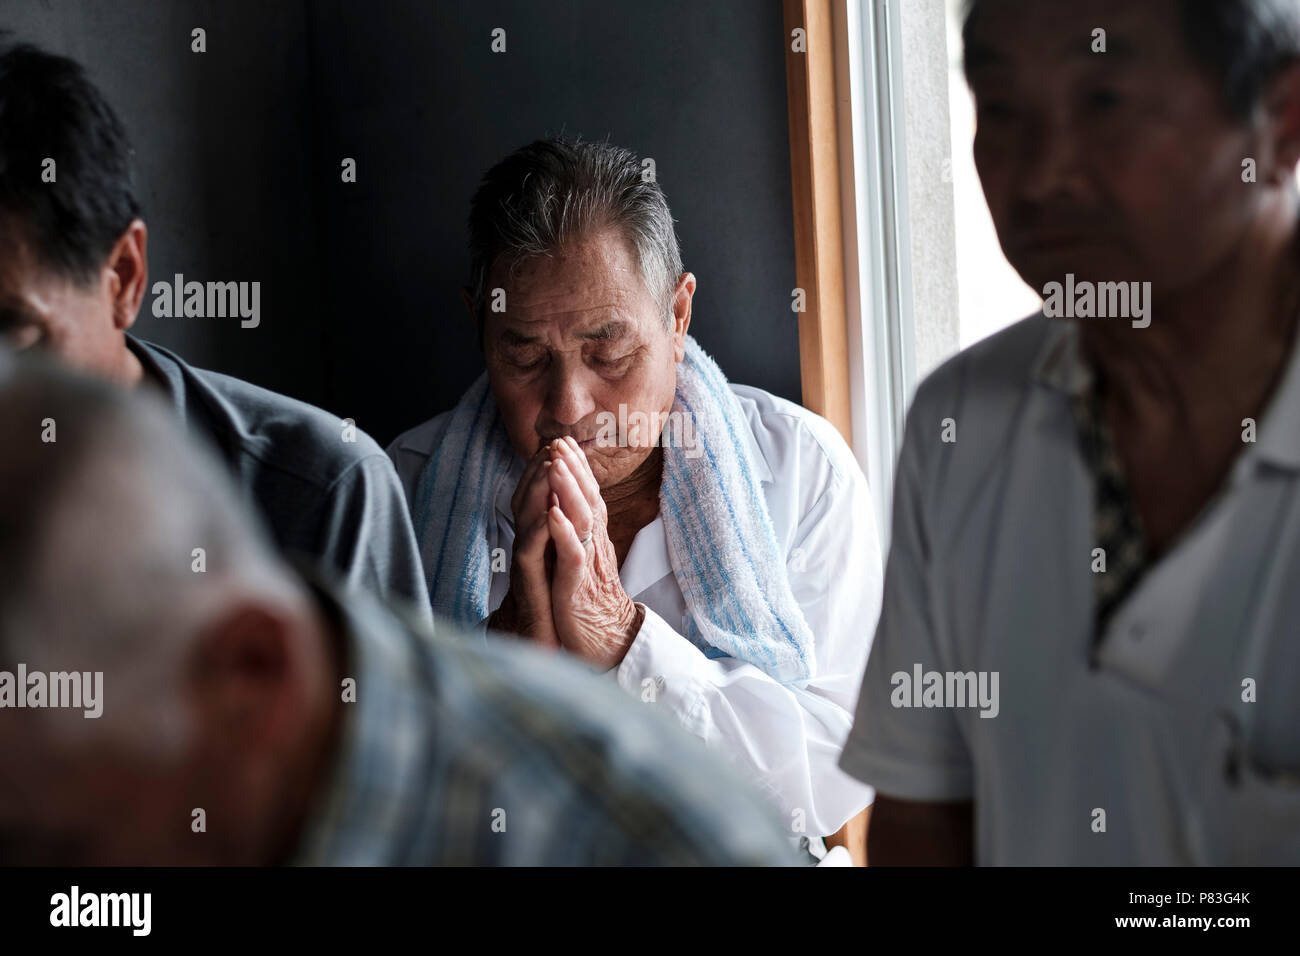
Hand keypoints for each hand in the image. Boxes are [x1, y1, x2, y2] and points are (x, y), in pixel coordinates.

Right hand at [489, 445, 559, 648]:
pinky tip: (551, 511)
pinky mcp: (528, 581)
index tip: (562, 443)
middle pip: (527, 499)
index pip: (539, 496)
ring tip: (549, 463)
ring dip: (537, 489)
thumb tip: (571, 511)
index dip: (547, 469)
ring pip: (526, 517)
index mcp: (539, 540)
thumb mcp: (563, 564)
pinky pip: (532, 549)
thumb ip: (564, 537)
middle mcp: (528, 546)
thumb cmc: (557, 606)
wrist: (546, 646)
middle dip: (539, 469)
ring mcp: (525, 562)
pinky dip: (541, 528)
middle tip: (553, 444)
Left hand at [545, 436, 643, 669]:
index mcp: (594, 540)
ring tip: (556, 463)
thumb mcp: (583, 562)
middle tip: (561, 441)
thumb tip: (568, 508)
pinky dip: (564, 532)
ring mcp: (589, 564)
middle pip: (589, 499)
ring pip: (583, 519)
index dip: (578, 469)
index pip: (589, 496)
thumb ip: (579, 536)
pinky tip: (554, 513)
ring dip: (569, 489)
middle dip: (574, 468)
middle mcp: (595, 546)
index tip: (565, 442)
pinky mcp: (580, 586)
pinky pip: (574, 554)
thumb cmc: (590, 603)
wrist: (608, 644)